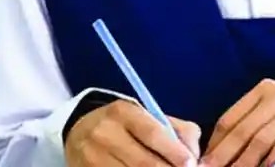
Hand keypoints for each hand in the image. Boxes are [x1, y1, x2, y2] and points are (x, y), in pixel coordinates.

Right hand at [65, 99, 200, 166]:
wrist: (79, 133)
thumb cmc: (125, 126)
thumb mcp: (147, 117)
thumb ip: (177, 131)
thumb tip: (196, 156)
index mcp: (123, 112)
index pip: (152, 133)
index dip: (174, 152)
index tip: (191, 164)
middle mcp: (105, 133)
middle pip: (143, 162)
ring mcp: (93, 157)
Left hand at [203, 80, 274, 166]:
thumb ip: (258, 121)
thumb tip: (229, 149)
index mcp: (264, 90)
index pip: (228, 119)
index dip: (213, 145)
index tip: (203, 162)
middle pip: (238, 132)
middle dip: (221, 157)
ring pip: (257, 141)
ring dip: (240, 164)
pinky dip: (268, 163)